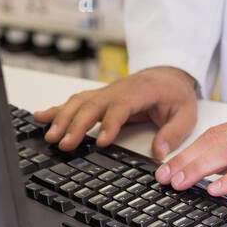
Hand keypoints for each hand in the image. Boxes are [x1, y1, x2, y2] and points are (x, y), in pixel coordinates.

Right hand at [33, 66, 197, 161]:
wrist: (170, 73)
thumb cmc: (176, 93)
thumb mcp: (186, 113)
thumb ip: (173, 133)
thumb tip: (159, 153)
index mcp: (142, 91)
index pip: (122, 106)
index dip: (110, 123)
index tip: (101, 142)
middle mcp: (119, 89)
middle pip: (94, 104)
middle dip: (77, 124)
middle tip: (65, 144)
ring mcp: (107, 91)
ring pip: (80, 101)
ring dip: (63, 118)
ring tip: (50, 137)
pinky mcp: (99, 96)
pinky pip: (75, 101)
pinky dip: (56, 108)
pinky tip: (39, 117)